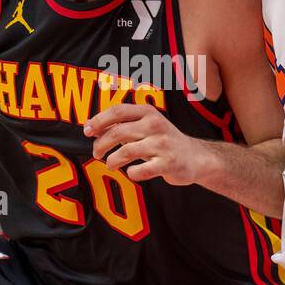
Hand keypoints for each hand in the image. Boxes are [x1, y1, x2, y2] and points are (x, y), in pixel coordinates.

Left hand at [84, 103, 207, 185]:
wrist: (196, 157)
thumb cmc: (165, 142)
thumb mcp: (146, 126)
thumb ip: (123, 125)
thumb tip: (93, 128)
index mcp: (148, 112)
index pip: (117, 111)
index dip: (98, 121)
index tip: (87, 131)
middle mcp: (155, 125)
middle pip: (118, 132)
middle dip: (101, 144)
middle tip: (96, 153)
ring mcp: (162, 144)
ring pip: (126, 151)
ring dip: (112, 160)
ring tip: (111, 164)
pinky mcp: (168, 163)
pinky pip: (141, 170)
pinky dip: (132, 173)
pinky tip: (132, 172)